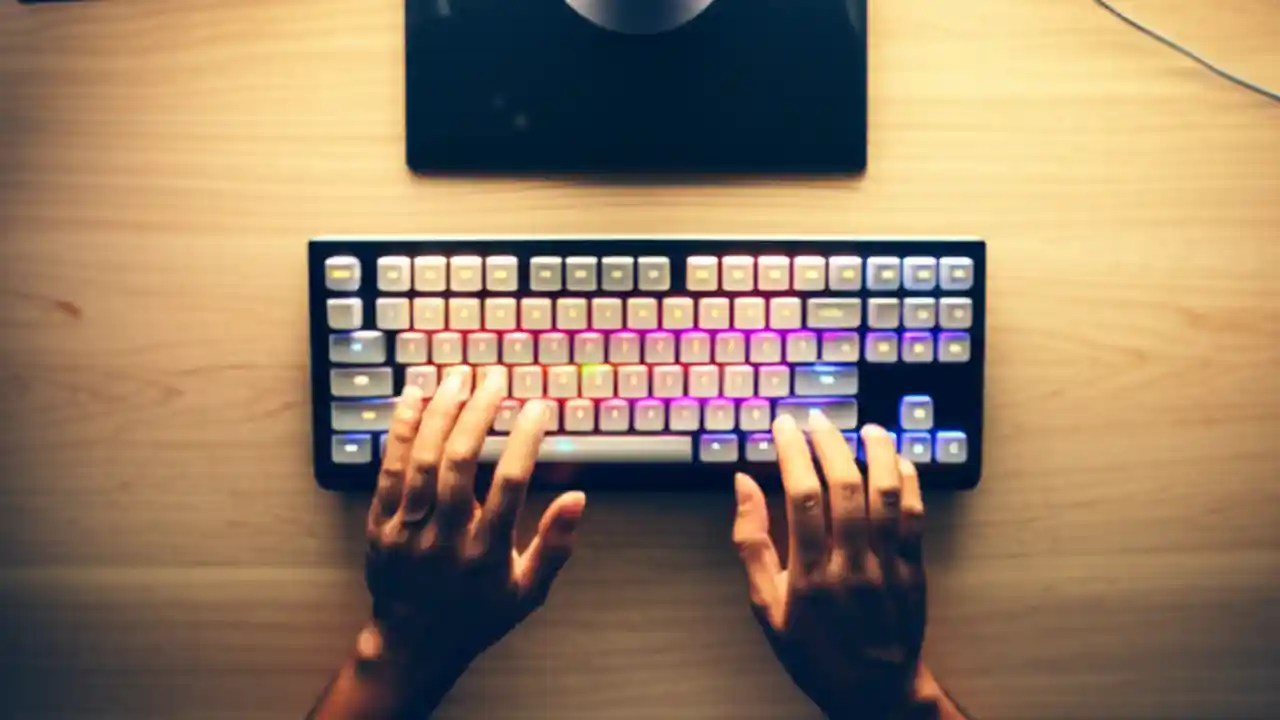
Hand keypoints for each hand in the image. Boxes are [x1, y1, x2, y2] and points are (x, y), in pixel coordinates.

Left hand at [309, 369, 585, 718]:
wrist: (413, 645)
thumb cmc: (478, 614)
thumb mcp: (529, 591)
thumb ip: (556, 544)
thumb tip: (579, 496)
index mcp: (487, 554)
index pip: (510, 486)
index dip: (525, 440)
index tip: (538, 405)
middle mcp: (445, 539)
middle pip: (461, 463)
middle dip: (479, 412)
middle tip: (495, 376)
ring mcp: (408, 530)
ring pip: (423, 460)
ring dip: (442, 412)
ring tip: (460, 376)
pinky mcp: (381, 523)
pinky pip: (388, 469)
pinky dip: (402, 429)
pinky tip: (416, 397)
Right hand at [732, 414, 959, 719]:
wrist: (874, 692)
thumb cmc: (813, 651)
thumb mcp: (766, 608)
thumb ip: (752, 544)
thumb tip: (742, 485)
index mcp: (809, 575)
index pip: (801, 496)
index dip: (792, 452)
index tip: (784, 426)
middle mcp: (851, 565)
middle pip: (844, 488)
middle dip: (830, 443)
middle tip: (818, 419)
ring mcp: (887, 566)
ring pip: (886, 496)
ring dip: (877, 454)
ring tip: (865, 428)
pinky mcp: (915, 569)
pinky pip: (915, 517)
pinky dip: (909, 483)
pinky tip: (898, 461)